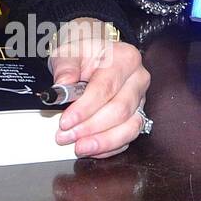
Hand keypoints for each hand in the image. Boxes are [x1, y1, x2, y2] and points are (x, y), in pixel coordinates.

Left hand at [50, 18, 149, 158]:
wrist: (95, 54)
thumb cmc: (83, 52)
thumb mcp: (68, 52)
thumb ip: (64, 69)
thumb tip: (60, 88)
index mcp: (124, 58)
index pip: (105, 88)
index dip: (85, 109)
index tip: (66, 121)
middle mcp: (138, 79)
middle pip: (119, 110)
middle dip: (91, 128)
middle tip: (67, 136)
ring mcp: (141, 98)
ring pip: (129, 127)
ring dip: (103, 141)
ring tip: (80, 147)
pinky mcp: (138, 114)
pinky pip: (130, 136)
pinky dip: (111, 146)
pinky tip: (93, 149)